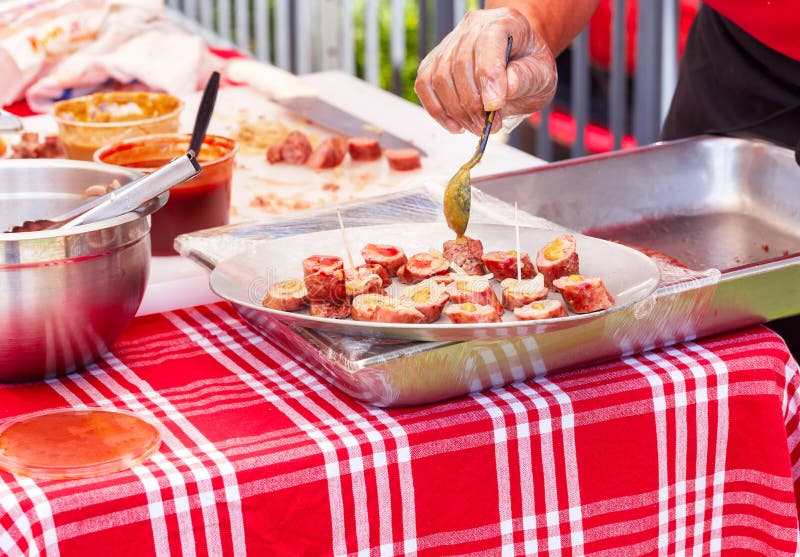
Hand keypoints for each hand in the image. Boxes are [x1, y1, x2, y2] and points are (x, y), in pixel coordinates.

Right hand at [414, 7, 556, 134]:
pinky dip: (437, 111)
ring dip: (456, 112)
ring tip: (476, 127)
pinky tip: (455, 124)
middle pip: (460, 65)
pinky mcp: (434, 62)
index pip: (488, 42)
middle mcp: (472, 27)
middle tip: (488, 127)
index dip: (488, 76)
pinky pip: (424, 86)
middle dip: (473, 104)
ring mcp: (449, 43)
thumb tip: (506, 87)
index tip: (494, 106)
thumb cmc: (529, 67)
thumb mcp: (542, 74)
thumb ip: (527, 78)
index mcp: (504, 22)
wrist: (516, 62)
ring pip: (440, 78)